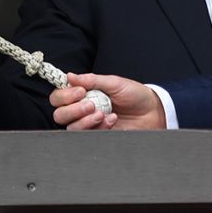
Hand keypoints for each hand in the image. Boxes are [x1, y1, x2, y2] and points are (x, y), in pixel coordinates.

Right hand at [51, 72, 165, 130]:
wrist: (152, 112)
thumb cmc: (134, 95)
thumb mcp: (114, 83)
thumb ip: (91, 80)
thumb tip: (70, 76)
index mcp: (83, 94)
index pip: (59, 97)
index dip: (65, 95)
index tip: (81, 91)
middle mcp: (82, 110)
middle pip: (59, 114)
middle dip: (73, 110)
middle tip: (90, 104)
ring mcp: (89, 124)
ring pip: (71, 128)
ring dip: (85, 120)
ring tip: (102, 113)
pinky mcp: (98, 136)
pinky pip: (88, 136)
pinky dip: (99, 127)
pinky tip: (112, 120)